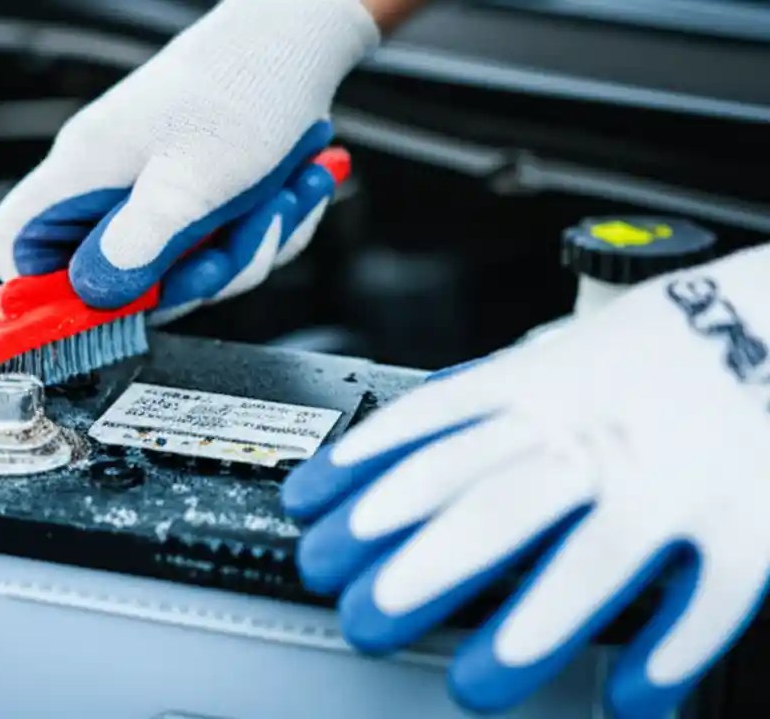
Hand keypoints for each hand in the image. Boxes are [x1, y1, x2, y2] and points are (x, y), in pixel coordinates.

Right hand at [0, 0, 377, 321]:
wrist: (300, 42)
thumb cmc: (243, 88)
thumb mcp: (192, 181)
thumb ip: (138, 245)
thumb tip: (96, 294)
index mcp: (83, 172)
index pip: (14, 244)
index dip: (42, 290)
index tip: (104, 307)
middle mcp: (107, 179)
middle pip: (115, 274)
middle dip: (187, 277)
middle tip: (226, 253)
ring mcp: (150, 184)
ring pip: (179, 264)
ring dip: (241, 249)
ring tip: (275, 203)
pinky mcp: (193, 186)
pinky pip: (217, 242)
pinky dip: (259, 227)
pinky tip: (287, 193)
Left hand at [283, 245, 769, 716]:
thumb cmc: (647, 352)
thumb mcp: (550, 356)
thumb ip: (478, 404)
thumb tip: (379, 455)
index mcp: (540, 387)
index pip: (435, 431)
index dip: (367, 479)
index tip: (311, 519)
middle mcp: (598, 433)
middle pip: (500, 503)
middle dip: (425, 566)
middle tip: (366, 615)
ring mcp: (675, 477)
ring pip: (598, 557)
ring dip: (533, 625)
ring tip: (474, 683)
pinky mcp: (751, 519)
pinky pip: (710, 595)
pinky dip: (671, 648)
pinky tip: (629, 695)